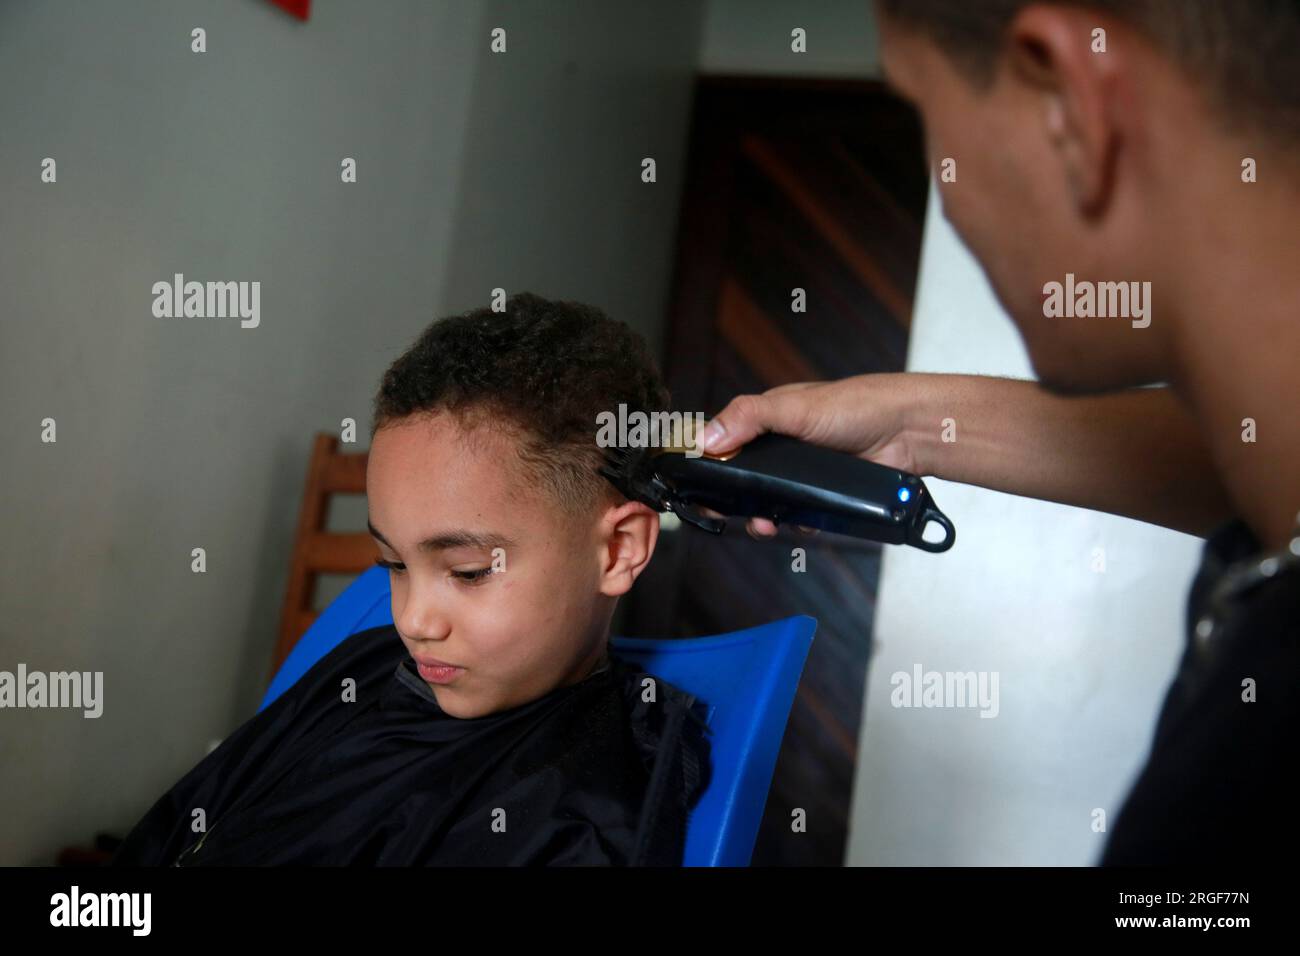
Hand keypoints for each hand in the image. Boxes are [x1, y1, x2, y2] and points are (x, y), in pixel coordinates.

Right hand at [693, 374, 920, 538]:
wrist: (909, 432)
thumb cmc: (857, 405)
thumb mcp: (795, 407)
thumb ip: (749, 417)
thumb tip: (706, 437)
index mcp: (770, 419)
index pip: (728, 442)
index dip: (711, 464)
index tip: (699, 487)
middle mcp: (785, 446)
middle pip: (746, 479)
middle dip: (734, 500)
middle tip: (724, 515)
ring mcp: (805, 472)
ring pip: (771, 501)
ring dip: (763, 516)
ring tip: (765, 524)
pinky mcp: (826, 494)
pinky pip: (802, 515)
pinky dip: (797, 523)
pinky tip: (800, 524)